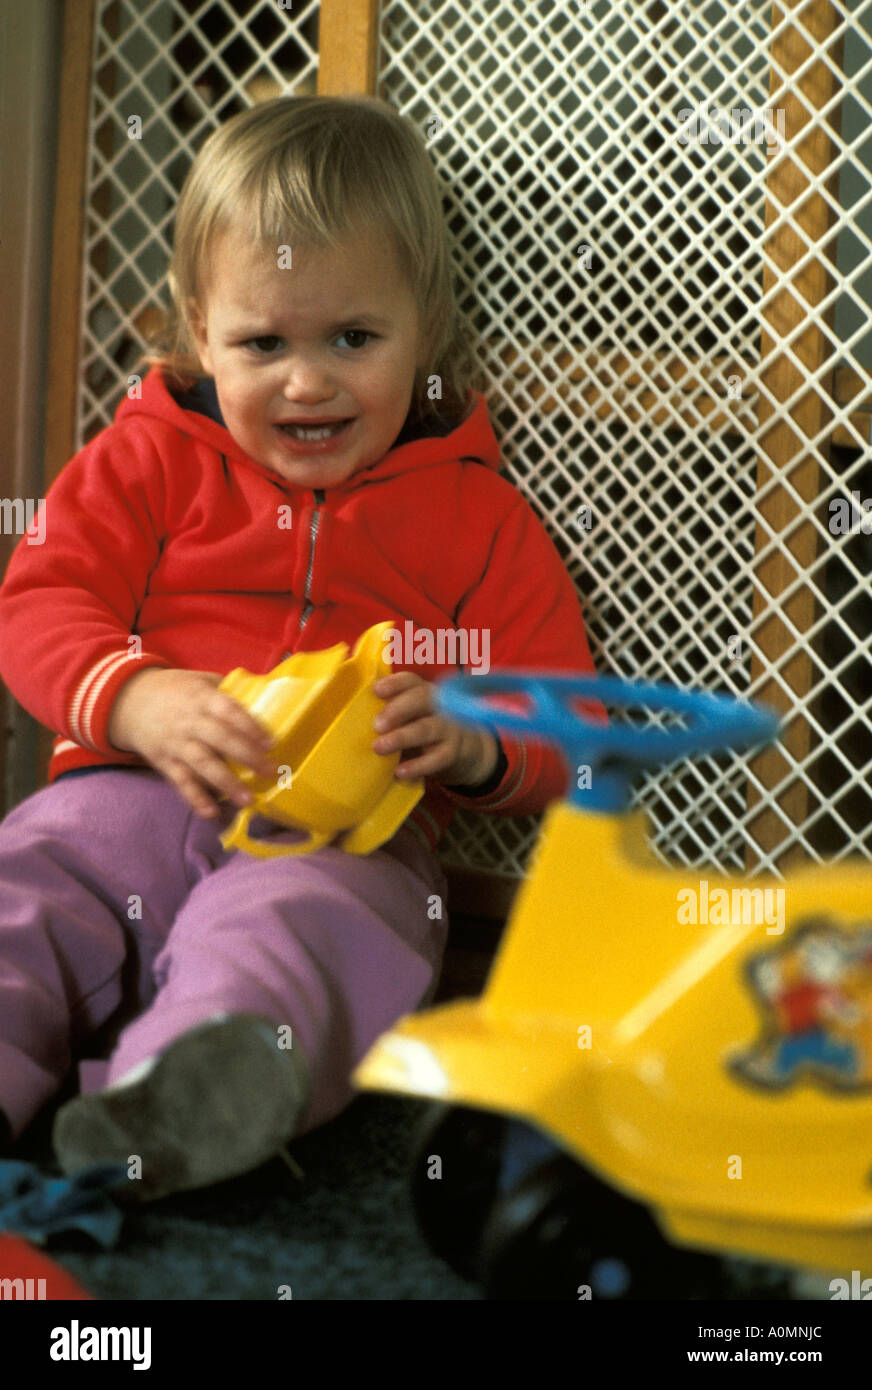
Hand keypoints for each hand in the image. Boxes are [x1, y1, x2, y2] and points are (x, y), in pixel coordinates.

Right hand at [107, 668, 276, 819]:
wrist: (129, 700)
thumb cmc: (176, 690)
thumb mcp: (200, 680)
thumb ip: (227, 691)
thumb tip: (267, 699)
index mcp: (201, 697)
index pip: (228, 710)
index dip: (249, 726)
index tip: (270, 743)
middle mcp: (189, 721)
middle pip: (220, 738)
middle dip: (247, 756)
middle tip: (270, 772)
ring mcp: (176, 743)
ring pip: (202, 764)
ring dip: (226, 783)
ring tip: (247, 800)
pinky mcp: (164, 762)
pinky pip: (181, 782)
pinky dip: (195, 798)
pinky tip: (212, 812)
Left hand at [371, 671, 498, 787]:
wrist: (466, 752)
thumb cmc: (425, 730)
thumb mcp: (414, 717)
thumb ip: (393, 715)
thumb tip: (355, 722)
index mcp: (425, 693)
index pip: (412, 681)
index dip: (395, 683)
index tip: (376, 690)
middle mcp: (440, 705)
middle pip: (422, 698)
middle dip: (398, 709)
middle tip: (376, 724)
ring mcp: (449, 728)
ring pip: (427, 728)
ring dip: (402, 737)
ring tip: (379, 747)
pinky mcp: (453, 753)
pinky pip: (437, 759)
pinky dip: (417, 766)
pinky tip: (399, 772)